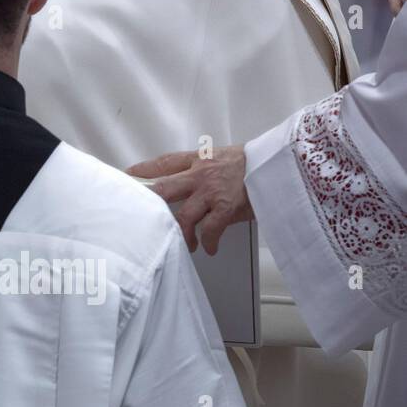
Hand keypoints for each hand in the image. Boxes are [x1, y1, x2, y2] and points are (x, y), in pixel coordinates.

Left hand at [127, 146, 251, 254]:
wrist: (281, 163)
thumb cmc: (253, 162)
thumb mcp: (221, 158)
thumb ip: (200, 171)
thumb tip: (184, 190)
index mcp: (197, 159)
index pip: (163, 163)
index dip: (142, 170)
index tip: (126, 177)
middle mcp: (199, 174)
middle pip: (162, 189)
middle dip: (147, 203)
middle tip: (137, 215)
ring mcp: (211, 191)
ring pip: (183, 217)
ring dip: (181, 234)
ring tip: (186, 244)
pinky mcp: (226, 207)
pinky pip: (209, 230)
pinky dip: (207, 242)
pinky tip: (208, 248)